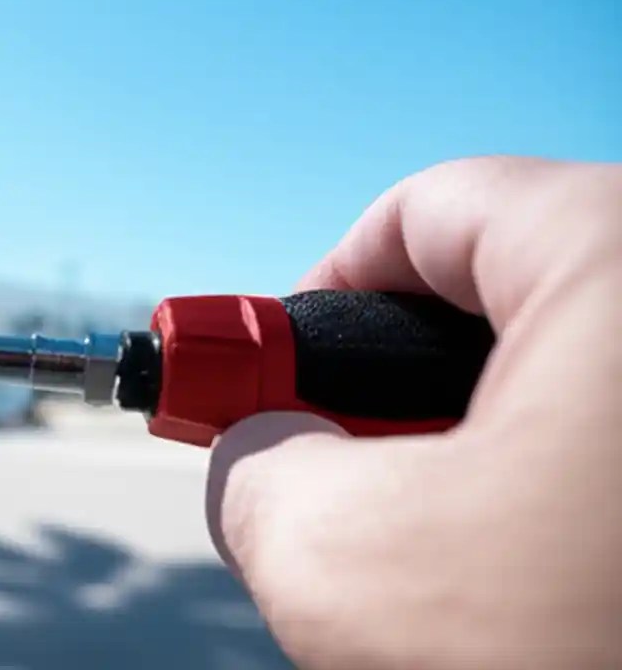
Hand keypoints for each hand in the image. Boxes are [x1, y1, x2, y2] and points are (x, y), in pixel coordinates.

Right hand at [207, 157, 621, 668]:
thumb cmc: (586, 667)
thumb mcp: (340, 560)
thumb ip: (253, 470)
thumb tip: (259, 457)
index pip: (432, 214)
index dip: (324, 291)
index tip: (282, 374)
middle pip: (516, 299)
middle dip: (408, 392)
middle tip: (353, 480)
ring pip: (585, 389)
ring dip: (493, 463)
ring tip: (457, 569)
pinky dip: (579, 510)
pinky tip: (547, 595)